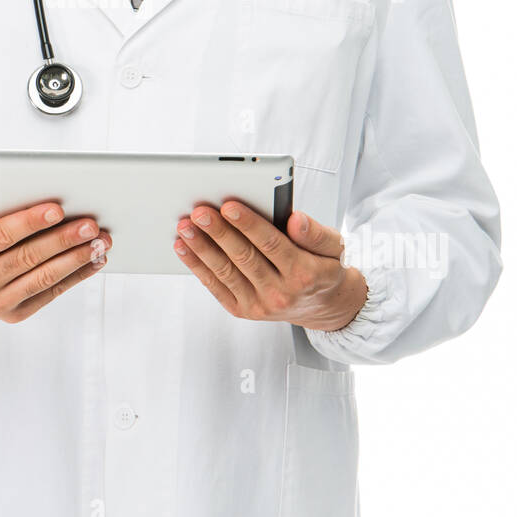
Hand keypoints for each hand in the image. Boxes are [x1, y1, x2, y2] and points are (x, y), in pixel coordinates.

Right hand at [0, 193, 110, 321]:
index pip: (1, 236)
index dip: (30, 222)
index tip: (58, 209)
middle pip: (28, 258)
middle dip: (63, 240)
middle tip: (91, 225)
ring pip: (43, 278)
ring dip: (76, 260)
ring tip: (100, 243)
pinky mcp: (14, 314)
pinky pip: (50, 293)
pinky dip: (75, 276)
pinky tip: (93, 261)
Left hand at [173, 201, 366, 331]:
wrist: (324, 307)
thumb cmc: (325, 267)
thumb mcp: (333, 247)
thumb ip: (316, 233)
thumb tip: (295, 219)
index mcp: (304, 273)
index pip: (271, 244)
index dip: (248, 224)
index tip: (228, 205)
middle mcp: (281, 293)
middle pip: (244, 257)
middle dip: (218, 232)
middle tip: (199, 211)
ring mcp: (260, 305)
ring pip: (225, 272)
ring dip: (201, 248)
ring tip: (185, 227)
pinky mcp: (243, 310)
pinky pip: (216, 286)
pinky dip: (198, 266)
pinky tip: (183, 247)